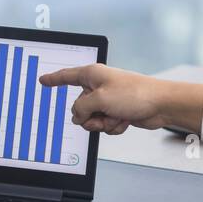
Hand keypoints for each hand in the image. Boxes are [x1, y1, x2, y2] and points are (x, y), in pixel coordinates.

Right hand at [39, 65, 202, 134]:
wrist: (160, 105)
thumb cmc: (134, 94)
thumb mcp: (99, 100)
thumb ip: (81, 108)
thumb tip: (78, 117)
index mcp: (91, 75)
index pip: (66, 77)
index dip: (53, 80)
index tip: (42, 80)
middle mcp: (98, 86)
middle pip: (79, 107)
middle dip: (89, 116)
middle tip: (103, 113)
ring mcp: (107, 100)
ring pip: (91, 119)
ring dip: (103, 123)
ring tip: (117, 116)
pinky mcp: (116, 111)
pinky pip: (105, 124)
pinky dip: (113, 126)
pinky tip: (125, 120)